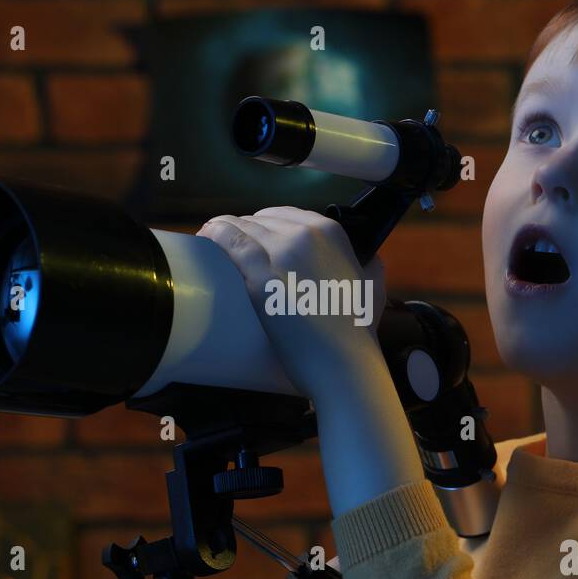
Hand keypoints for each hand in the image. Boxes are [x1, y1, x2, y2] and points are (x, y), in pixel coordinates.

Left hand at [196, 208, 385, 401]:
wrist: (344, 363)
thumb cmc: (356, 332)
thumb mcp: (372, 287)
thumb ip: (370, 265)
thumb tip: (369, 259)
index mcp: (331, 232)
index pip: (283, 215)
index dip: (263, 224)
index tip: (251, 235)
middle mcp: (307, 234)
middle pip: (260, 220)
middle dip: (243, 229)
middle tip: (229, 243)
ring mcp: (282, 254)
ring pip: (241, 227)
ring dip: (222, 229)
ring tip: (209, 236)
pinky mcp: (260, 277)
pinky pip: (228, 243)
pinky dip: (213, 236)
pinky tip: (204, 237)